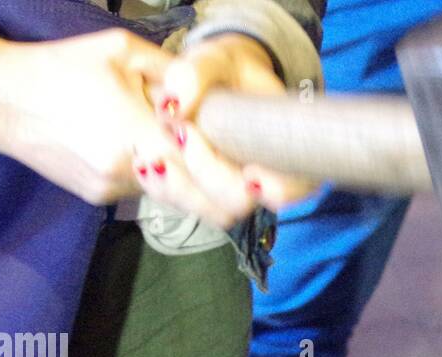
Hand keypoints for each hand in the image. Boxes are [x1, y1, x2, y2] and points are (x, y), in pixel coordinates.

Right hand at [0, 30, 305, 229]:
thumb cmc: (61, 67)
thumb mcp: (123, 52)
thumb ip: (178, 80)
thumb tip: (219, 102)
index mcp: (141, 137)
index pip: (213, 188)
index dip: (246, 191)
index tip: (267, 179)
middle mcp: (132, 174)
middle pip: (206, 208)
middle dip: (233, 196)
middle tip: (251, 175)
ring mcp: (116, 192)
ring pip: (180, 201)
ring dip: (198, 185)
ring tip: (202, 153)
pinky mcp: (103, 198)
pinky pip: (151, 193)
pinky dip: (166, 178)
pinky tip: (155, 149)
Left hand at [153, 35, 315, 220]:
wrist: (215, 78)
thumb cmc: (226, 69)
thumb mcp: (214, 59)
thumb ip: (195, 75)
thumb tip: (172, 108)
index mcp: (284, 146)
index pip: (296, 186)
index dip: (280, 190)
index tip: (250, 175)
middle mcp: (262, 176)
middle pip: (241, 202)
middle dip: (207, 174)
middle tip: (180, 133)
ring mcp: (232, 188)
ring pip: (213, 211)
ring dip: (179, 188)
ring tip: (151, 155)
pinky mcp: (205, 192)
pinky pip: (188, 204)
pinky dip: (162, 188)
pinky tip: (145, 163)